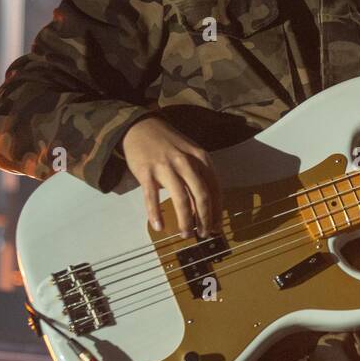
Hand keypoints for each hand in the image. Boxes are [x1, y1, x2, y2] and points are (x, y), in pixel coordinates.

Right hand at [121, 117, 221, 235]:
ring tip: (186, 234)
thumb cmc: (169, 144)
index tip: (217, 226)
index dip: (217, 211)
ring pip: (181, 199)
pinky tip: (159, 227)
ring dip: (185, 221)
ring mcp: (166, 167)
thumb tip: (205, 206)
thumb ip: (199, 176)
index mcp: (201, 158)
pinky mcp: (146, 172)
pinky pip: (152, 197)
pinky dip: (156, 214)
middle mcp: (186, 162)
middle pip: (202, 196)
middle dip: (205, 219)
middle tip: (204, 234)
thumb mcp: (190, 154)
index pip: (215, 189)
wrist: (141, 126)